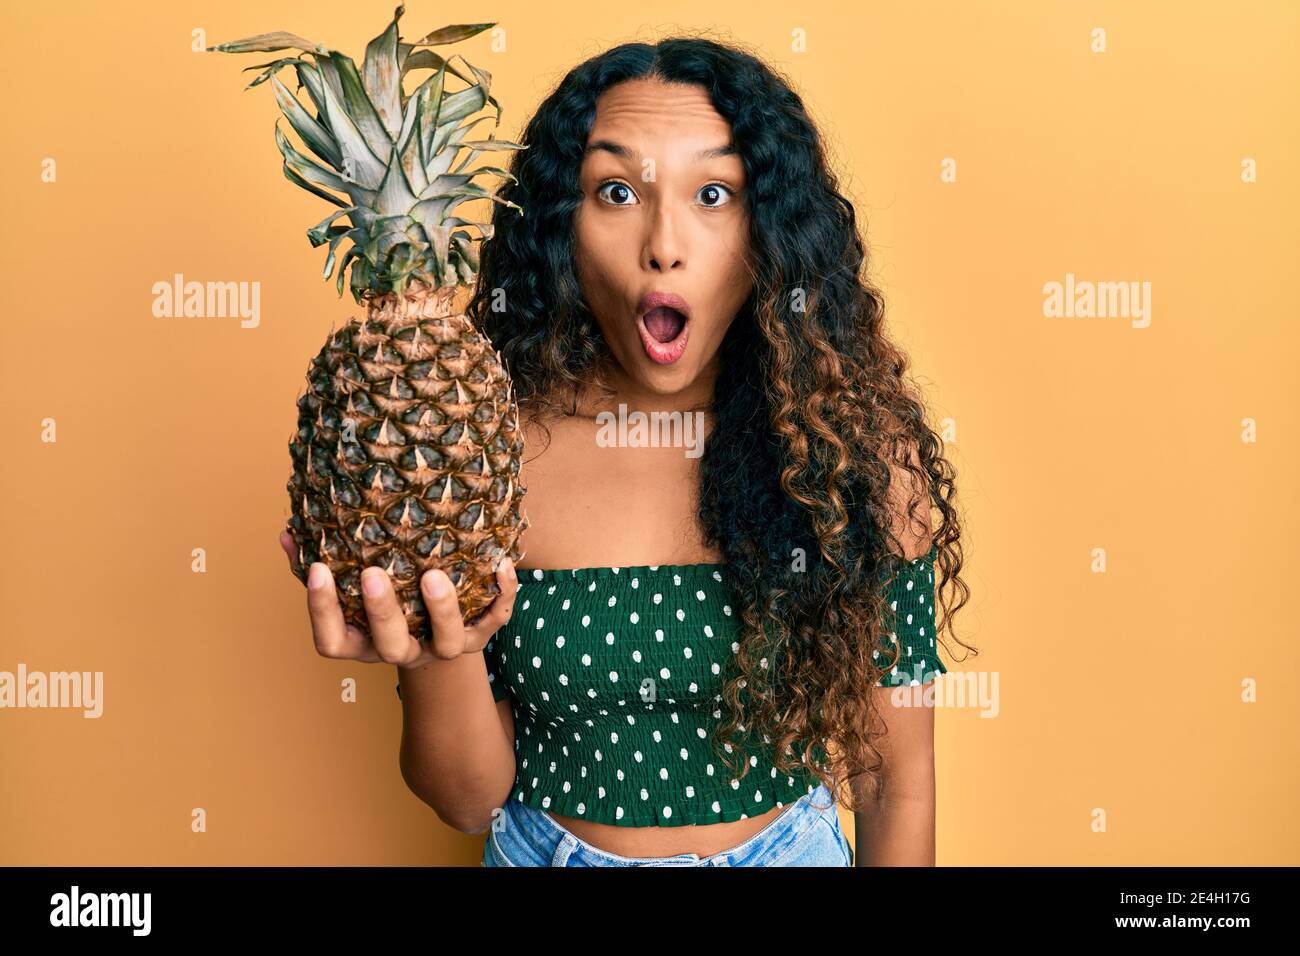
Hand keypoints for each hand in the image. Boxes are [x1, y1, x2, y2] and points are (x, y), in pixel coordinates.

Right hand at [278, 529, 517, 669]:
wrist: (436, 635)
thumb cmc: (386, 605)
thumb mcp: (350, 593)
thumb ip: (317, 568)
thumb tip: (288, 535)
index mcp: (364, 642)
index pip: (332, 641)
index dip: (322, 611)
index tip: (319, 569)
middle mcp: (403, 650)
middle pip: (390, 645)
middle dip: (381, 611)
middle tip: (373, 573)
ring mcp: (442, 647)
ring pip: (447, 643)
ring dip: (442, 609)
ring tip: (433, 574)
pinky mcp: (479, 636)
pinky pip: (495, 620)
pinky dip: (501, 595)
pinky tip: (500, 564)